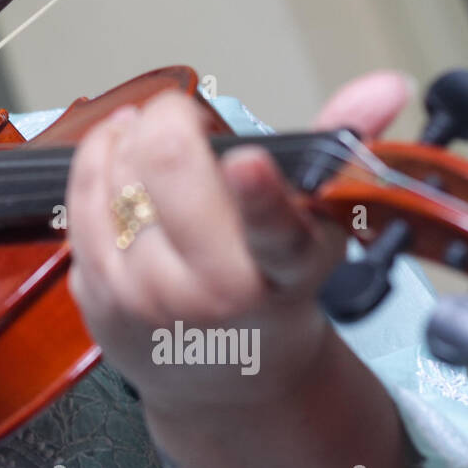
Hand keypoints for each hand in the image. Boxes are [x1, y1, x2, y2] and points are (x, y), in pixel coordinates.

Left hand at [64, 71, 411, 415]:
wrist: (222, 383)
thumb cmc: (272, 290)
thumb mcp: (319, 228)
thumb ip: (343, 150)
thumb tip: (387, 84)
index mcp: (283, 272)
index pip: (273, 232)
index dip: (258, 195)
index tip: (246, 163)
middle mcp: (213, 293)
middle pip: (168, 169)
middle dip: (169, 118)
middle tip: (178, 113)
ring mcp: (148, 299)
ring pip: (117, 175)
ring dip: (126, 136)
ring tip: (144, 133)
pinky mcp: (97, 298)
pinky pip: (80, 202)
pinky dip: (94, 159)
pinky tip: (112, 149)